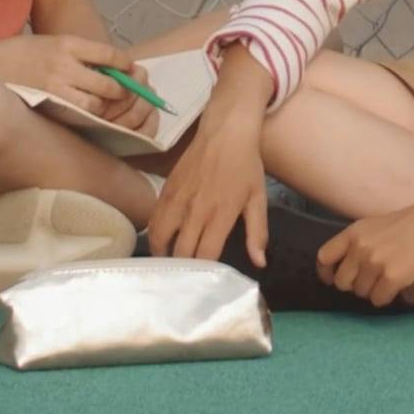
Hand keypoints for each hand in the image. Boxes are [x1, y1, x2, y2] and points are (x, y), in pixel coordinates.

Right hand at [0, 33, 135, 120]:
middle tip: (126, 94)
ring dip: (108, 108)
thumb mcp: (52, 43)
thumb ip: (79, 55)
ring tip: (109, 108)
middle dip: (123, 91)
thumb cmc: (21, 54)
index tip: (130, 69)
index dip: (125, 65)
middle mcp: (64, 65)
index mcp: (67, 44)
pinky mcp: (47, 106)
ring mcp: (55, 88)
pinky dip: (90, 118)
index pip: (109, 55)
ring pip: (96, 105)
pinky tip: (91, 117)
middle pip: (109, 84)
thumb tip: (111, 71)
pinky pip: (78, 116)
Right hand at [146, 105, 268, 264]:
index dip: (204, 273)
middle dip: (183, 270)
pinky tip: (162, 241)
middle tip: (186, 280)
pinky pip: (154, 218)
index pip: (205, 254)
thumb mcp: (258, 199)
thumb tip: (259, 263)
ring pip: (160, 237)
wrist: (225, 130)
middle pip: (181, 251)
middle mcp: (196, 210)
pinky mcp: (166, 189)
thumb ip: (258, 233)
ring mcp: (178, 199)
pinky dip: (155, 234)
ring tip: (169, 264)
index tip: (206, 282)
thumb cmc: (245, 165)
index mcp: (221, 214)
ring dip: (163, 254)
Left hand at [317, 199, 413, 308]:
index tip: (333, 280)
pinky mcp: (393, 277)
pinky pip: (378, 300)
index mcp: (355, 231)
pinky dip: (387, 297)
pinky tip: (399, 286)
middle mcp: (361, 247)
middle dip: (355, 285)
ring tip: (390, 279)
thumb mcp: (380, 224)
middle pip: (342, 282)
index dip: (326, 273)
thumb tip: (351, 265)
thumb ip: (361, 242)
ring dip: (373, 291)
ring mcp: (376, 262)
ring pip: (361, 293)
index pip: (323, 258)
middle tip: (373, 280)